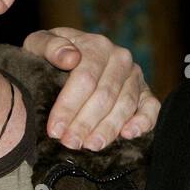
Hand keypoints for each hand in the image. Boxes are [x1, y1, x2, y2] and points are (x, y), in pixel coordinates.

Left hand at [23, 27, 158, 148]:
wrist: (68, 57)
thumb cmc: (50, 54)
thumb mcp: (39, 44)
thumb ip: (49, 46)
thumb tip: (70, 58)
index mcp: (96, 45)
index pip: (85, 79)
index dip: (69, 106)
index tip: (55, 129)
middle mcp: (120, 59)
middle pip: (105, 96)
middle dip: (85, 123)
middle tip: (70, 144)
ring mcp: (135, 76)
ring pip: (125, 105)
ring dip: (108, 128)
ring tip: (91, 146)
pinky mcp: (145, 93)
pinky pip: (151, 108)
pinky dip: (143, 122)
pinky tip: (128, 135)